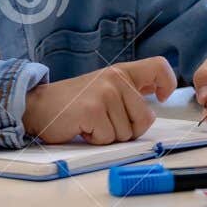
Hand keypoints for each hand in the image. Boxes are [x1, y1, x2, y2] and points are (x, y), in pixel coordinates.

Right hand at [22, 56, 178, 144]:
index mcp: (122, 72)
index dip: (167, 83)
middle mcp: (115, 78)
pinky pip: (108, 138)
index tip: (159, 98)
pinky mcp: (93, 110)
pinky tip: (82, 127)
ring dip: (108, 136)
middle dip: (128, 130)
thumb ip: (130, 91)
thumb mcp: (106, 89)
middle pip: (145, 119)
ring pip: (126, 133)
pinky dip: (95, 140)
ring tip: (91, 123)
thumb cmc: (75, 104)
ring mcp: (104, 93)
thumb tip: (156, 98)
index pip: (158, 67)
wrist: (38, 106)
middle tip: (104, 121)